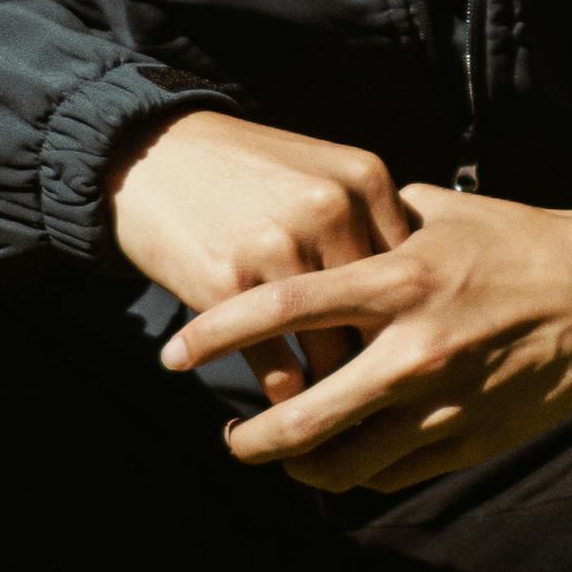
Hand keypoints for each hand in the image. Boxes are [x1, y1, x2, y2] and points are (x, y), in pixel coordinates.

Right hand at [108, 111, 409, 403]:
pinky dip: (287, 398)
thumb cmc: (248, 172)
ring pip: (335, 356)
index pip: (414, 277)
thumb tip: (418, 302)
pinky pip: (279, 371)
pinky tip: (285, 405)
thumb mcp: (323, 174)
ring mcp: (278, 247)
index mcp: (365, 181)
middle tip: (382, 403)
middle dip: (383, 368)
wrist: (153, 153)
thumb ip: (373, 225)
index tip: (411, 355)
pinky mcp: (227, 286)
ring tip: (336, 418)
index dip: (411, 322)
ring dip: (335, 397)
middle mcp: (329, 210)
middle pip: (383, 321)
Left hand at [161, 187, 571, 494]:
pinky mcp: (472, 438)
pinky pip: (393, 473)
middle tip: (229, 437)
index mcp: (399, 278)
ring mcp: (445, 402)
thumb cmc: (517, 242)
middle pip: (304, 414)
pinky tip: (342, 459)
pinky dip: (357, 472)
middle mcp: (415, 347)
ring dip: (300, 466)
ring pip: (346, 461)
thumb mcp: (443, 212)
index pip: (283, 307)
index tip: (173, 354)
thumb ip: (375, 221)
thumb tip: (317, 213)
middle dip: (251, 437)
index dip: (215, 332)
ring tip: (281, 455)